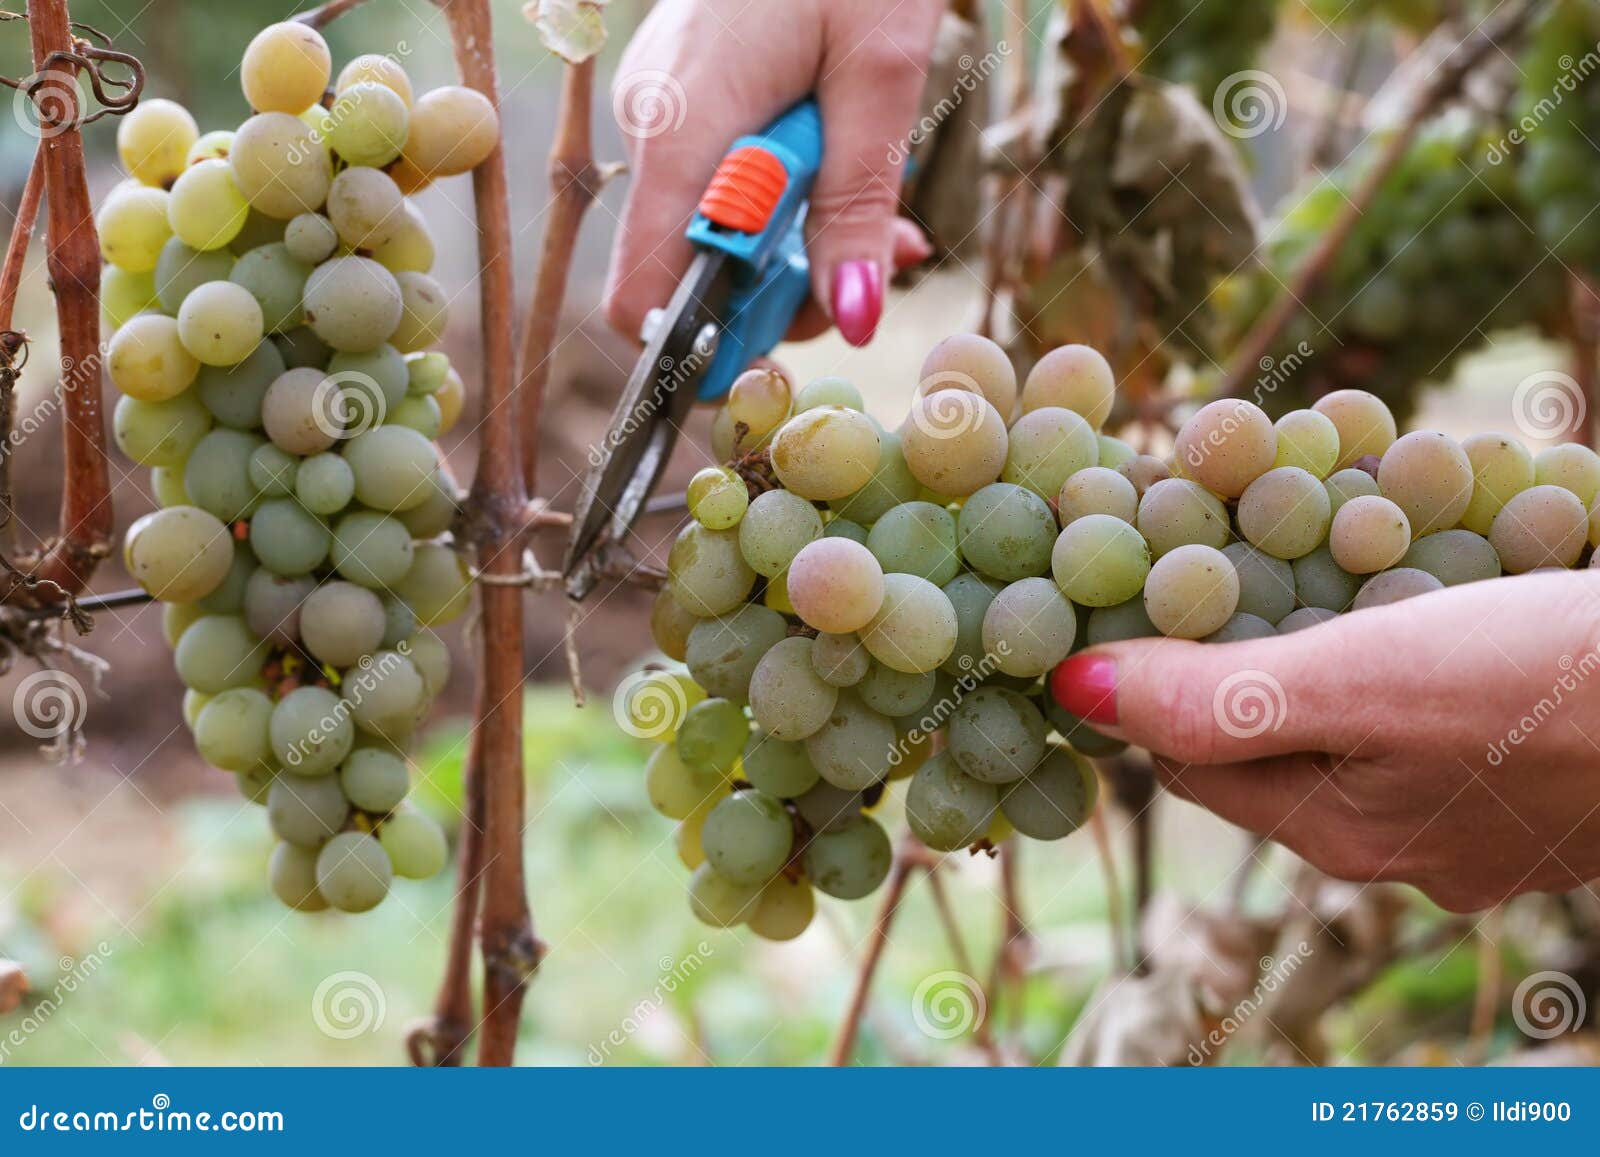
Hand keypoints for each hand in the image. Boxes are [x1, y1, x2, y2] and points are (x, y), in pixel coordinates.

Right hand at [602, 0, 940, 346]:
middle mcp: (653, 125)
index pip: (645, 295)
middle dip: (784, 294)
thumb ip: (858, 202)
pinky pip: (725, 177)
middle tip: (875, 272)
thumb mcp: (880, 72)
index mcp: (681, 130)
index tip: (791, 352)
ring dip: (801, 246)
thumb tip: (852, 319)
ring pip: (715, 227)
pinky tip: (848, 171)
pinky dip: (787, 198)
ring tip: (889, 224)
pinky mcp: (686, 91)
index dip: (708, 348)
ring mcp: (664, 107)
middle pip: (690, 272)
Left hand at [1050, 571, 1599, 911]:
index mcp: (1339, 834)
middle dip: (1233, 657)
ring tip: (1311, 562)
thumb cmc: (1549, 691)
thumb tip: (1071, 693)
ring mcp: (1477, 818)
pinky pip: (1432, 712)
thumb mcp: (1359, 685)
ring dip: (1322, 648)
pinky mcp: (1538, 775)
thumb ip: (1215, 699)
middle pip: (1269, 743)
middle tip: (1209, 558)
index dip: (1144, 684)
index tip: (1123, 598)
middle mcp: (1399, 845)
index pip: (1187, 763)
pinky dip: (1405, 652)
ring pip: (1354, 724)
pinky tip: (1420, 594)